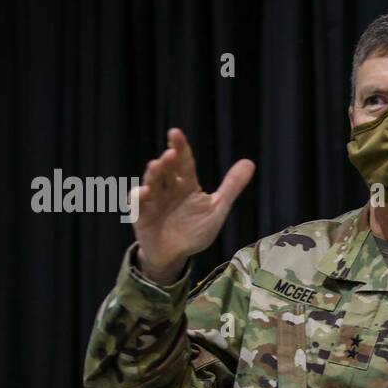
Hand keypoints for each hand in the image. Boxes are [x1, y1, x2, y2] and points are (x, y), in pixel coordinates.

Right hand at [131, 128, 254, 283]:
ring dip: (153, 174)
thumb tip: (250, 162)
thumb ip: (231, 186)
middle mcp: (168, 189)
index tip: (175, 133)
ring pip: (151, 183)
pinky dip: (139, 197)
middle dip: (167, 160)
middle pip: (166, 170)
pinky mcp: (142, 215)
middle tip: (171, 152)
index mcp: (186, 184)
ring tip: (157, 165)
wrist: (177, 255)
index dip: (180, 147)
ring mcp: (153, 201)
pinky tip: (145, 193)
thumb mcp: (217, 208)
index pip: (184, 162)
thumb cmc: (195, 230)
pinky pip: (137, 204)